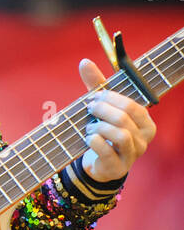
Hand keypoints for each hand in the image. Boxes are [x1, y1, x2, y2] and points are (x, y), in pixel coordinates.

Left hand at [78, 58, 156, 183]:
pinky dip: (94, 141)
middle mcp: (143, 139)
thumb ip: (96, 85)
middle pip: (125, 118)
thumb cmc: (104, 130)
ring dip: (99, 127)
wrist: (98, 163)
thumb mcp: (102, 107)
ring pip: (120, 135)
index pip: (133, 105)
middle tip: (89, 108)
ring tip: (88, 127)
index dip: (111, 98)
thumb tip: (84, 62)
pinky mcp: (117, 168)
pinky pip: (107, 151)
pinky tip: (88, 138)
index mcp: (145, 123)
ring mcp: (132, 155)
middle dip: (103, 110)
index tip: (94, 96)